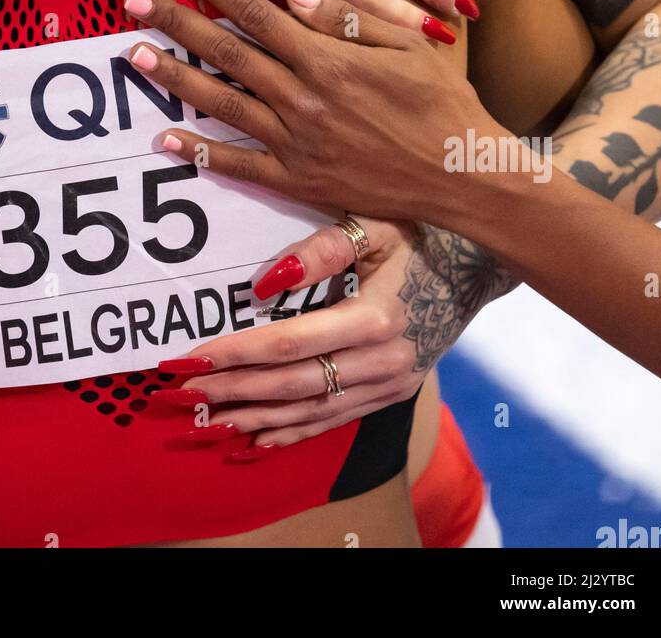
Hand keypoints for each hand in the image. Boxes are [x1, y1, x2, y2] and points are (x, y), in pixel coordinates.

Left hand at [123, 0, 504, 226]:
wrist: (461, 174)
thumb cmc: (441, 102)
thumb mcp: (407, 46)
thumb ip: (349, 18)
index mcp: (328, 60)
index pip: (258, 14)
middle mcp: (303, 99)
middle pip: (228, 52)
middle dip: (178, 22)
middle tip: (134, 0)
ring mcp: (296, 143)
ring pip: (222, 104)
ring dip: (175, 78)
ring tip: (136, 54)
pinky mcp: (298, 181)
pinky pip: (240, 166)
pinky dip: (200, 153)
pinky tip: (164, 140)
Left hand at [153, 217, 512, 451]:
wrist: (481, 265)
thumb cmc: (422, 232)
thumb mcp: (376, 223)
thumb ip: (322, 249)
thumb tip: (264, 283)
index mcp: (377, 316)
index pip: (290, 344)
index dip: (236, 353)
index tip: (190, 356)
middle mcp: (385, 360)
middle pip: (293, 385)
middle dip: (231, 389)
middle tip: (179, 392)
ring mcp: (391, 383)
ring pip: (311, 410)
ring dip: (254, 416)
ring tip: (205, 419)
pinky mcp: (393, 393)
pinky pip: (335, 420)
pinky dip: (293, 432)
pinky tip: (256, 437)